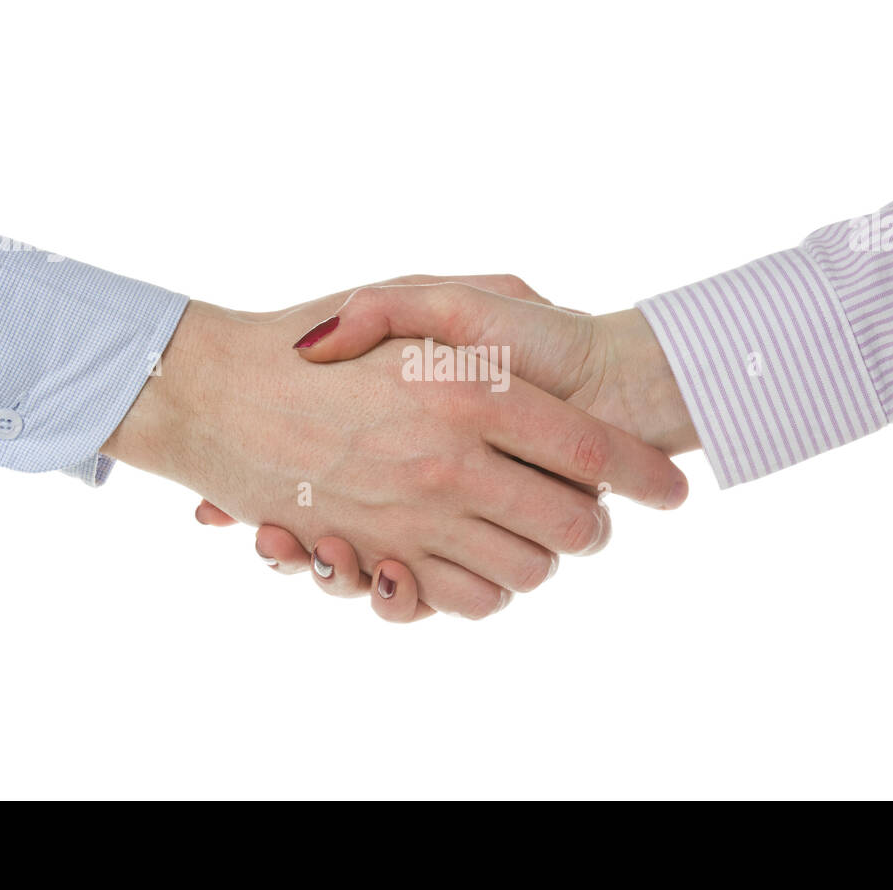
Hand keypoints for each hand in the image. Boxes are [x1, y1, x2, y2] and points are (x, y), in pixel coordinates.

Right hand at [105, 280, 687, 618]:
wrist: (218, 385)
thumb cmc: (322, 331)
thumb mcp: (417, 291)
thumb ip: (494, 299)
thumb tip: (552, 330)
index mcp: (474, 391)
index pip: (595, 449)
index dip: (645, 474)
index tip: (674, 490)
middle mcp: (452, 462)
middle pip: (574, 527)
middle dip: (593, 524)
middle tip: (588, 512)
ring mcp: (415, 516)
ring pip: (527, 573)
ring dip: (538, 558)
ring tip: (526, 532)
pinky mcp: (377, 556)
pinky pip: (460, 601)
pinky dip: (479, 591)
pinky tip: (471, 558)